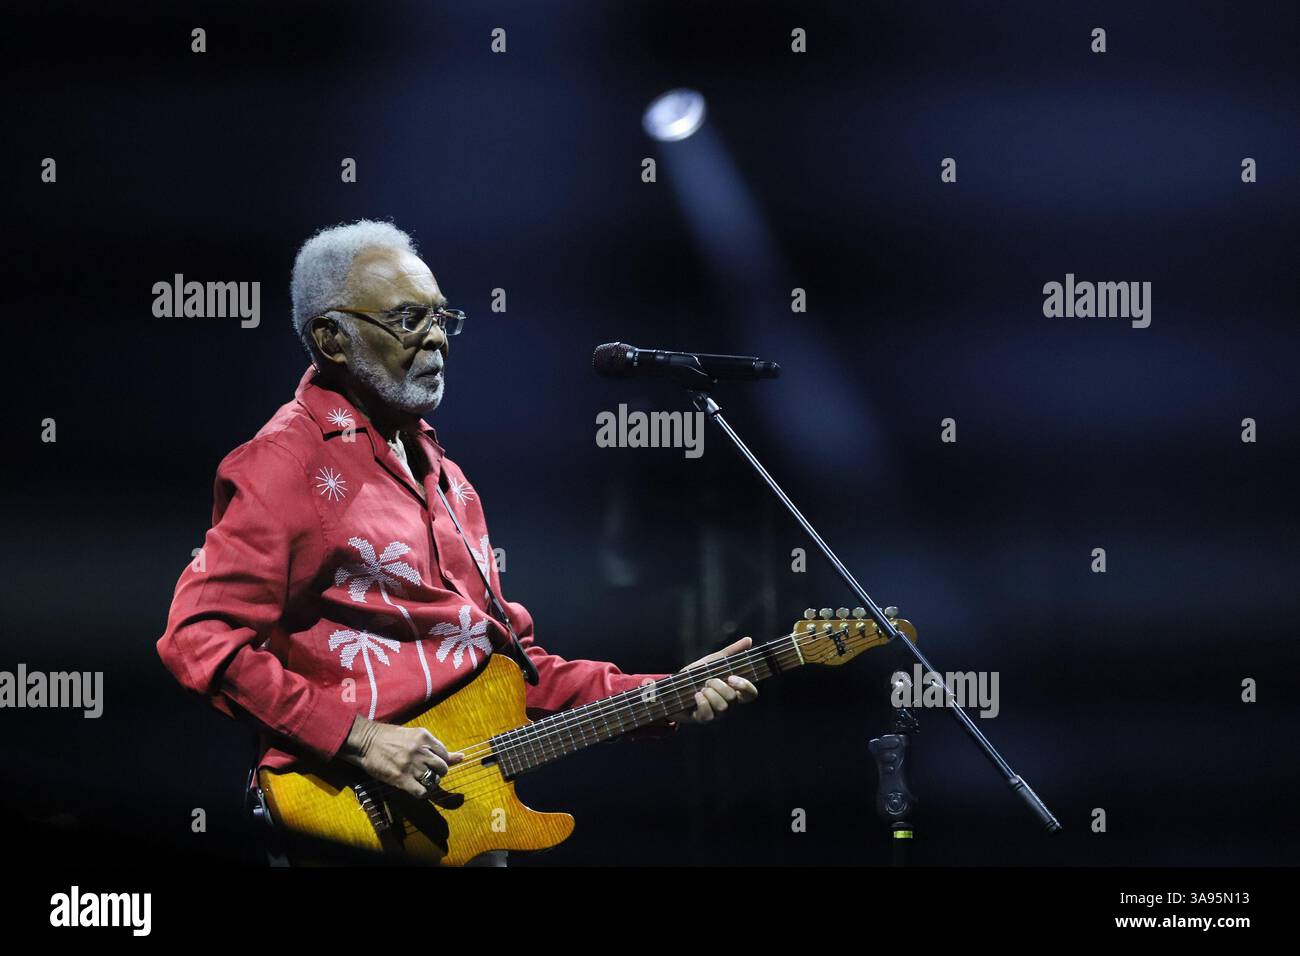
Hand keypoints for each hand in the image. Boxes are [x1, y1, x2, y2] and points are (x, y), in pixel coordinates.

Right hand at [339, 716, 463, 798]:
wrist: (365, 741)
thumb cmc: (388, 737)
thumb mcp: (412, 735)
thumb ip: (433, 746)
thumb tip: (461, 757)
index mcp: (424, 737)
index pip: (444, 753)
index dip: (441, 760)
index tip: (433, 763)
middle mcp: (420, 750)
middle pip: (442, 768)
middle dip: (438, 773)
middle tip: (429, 773)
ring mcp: (411, 765)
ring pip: (433, 781)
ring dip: (429, 783)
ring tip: (421, 781)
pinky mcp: (401, 778)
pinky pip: (421, 791)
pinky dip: (423, 793)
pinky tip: (417, 789)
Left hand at [671, 636, 758, 727]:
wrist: (674, 686)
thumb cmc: (697, 674)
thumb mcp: (713, 661)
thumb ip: (731, 651)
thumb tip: (749, 639)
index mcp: (734, 691)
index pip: (751, 694)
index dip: (745, 686)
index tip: (731, 677)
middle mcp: (729, 705)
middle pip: (733, 698)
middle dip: (718, 685)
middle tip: (708, 680)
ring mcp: (717, 714)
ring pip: (722, 706)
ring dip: (709, 693)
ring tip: (701, 688)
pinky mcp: (704, 719)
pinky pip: (708, 714)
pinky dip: (701, 701)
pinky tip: (695, 695)